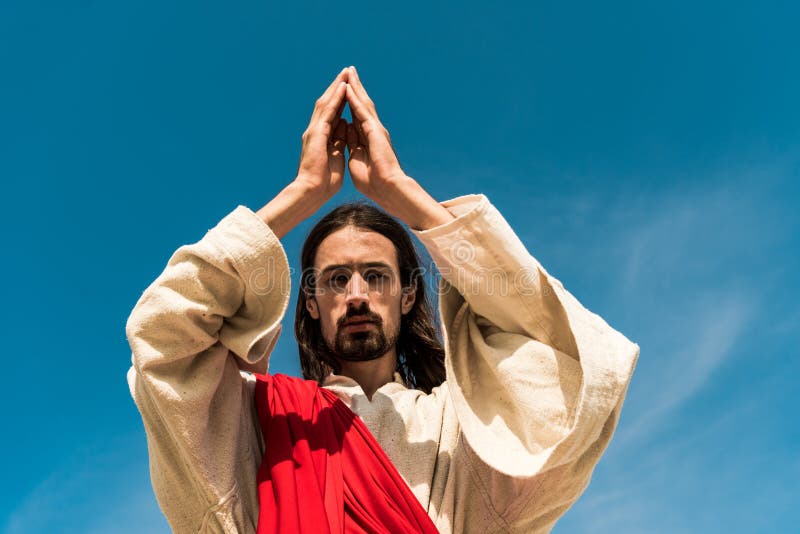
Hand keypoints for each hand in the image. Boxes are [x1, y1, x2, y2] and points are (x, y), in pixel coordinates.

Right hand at [256, 68, 349, 237]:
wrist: (312, 191)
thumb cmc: (323, 181)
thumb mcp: (336, 156)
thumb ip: (339, 141)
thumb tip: (345, 128)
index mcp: (322, 137)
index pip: (333, 113)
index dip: (341, 99)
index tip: (349, 86)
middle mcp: (316, 131)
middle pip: (328, 103)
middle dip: (337, 87)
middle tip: (347, 72)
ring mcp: (314, 131)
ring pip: (326, 103)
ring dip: (336, 88)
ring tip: (346, 73)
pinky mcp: (316, 135)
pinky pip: (328, 112)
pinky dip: (336, 100)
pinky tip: (342, 89)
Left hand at [344, 66, 405, 202]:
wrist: (386, 188)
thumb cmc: (373, 182)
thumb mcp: (357, 161)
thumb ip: (353, 146)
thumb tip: (347, 135)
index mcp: (366, 139)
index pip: (355, 116)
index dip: (348, 103)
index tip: (342, 91)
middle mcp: (372, 130)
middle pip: (360, 105)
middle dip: (354, 88)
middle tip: (348, 72)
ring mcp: (375, 129)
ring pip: (362, 103)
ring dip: (355, 86)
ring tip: (348, 72)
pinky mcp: (375, 131)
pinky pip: (362, 111)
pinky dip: (354, 99)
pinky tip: (348, 87)